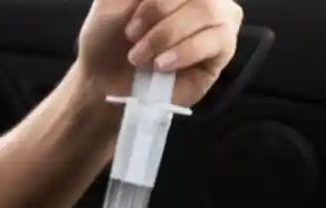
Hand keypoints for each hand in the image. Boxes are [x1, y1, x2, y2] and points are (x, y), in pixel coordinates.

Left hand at [77, 0, 243, 107]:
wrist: (103, 81)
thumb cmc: (107, 38)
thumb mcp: (112, 0)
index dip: (158, 0)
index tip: (132, 17)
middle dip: (158, 11)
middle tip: (131, 36)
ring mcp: (217, 19)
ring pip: (209, 11)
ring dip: (166, 34)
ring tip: (140, 56)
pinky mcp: (222, 51)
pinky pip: (217, 40)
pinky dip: (185, 50)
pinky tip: (162, 64)